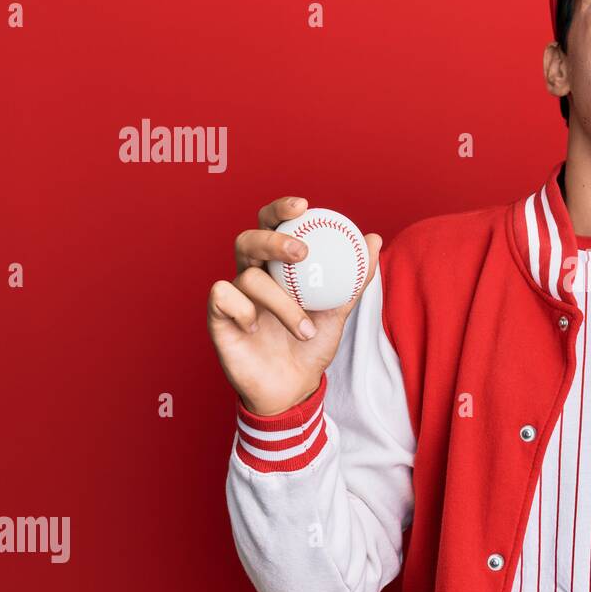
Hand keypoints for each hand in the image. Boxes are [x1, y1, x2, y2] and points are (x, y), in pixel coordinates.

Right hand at [207, 195, 382, 415]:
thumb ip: (354, 278)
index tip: (304, 205)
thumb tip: (373, 239)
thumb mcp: (338, 311)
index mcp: (277, 267)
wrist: (294, 386)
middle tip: (301, 252)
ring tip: (304, 329)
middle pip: (249, 239)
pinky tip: (257, 328)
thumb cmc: (311, 344)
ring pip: (249, 278)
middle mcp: (252, 275)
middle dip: (273, 239)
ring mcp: (233, 296)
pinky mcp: (218, 317)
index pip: (272, 225)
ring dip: (282, 303)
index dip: (282, 209)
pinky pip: (222, 298)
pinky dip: (244, 309)